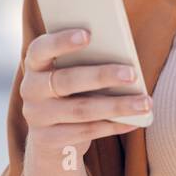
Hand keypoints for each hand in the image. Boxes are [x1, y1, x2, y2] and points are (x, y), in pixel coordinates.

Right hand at [19, 28, 150, 161]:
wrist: (51, 137)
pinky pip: (85, 132)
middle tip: (132, 74)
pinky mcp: (47, 140)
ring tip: (145, 103)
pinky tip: (134, 121)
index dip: (61, 41)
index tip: (88, 34)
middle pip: (67, 80)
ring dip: (117, 106)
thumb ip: (88, 61)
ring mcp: (37, 116)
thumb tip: (124, 57)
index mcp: (35, 64)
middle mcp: (30, 89)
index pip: (41, 48)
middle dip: (102, 76)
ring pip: (81, 110)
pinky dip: (113, 126)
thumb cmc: (73, 92)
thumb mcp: (74, 73)